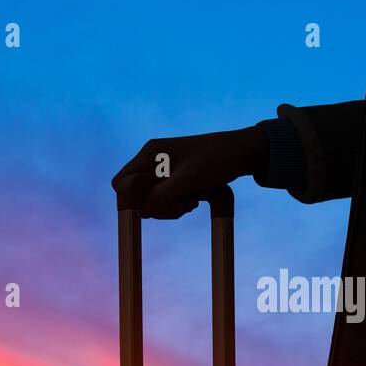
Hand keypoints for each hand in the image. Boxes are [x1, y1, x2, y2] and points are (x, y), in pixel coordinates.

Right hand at [112, 126, 267, 218]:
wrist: (243, 152)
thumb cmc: (217, 159)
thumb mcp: (189, 179)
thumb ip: (162, 196)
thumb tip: (144, 213)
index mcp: (150, 154)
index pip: (122, 183)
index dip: (131, 199)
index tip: (151, 207)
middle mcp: (153, 161)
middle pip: (137, 195)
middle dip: (155, 205)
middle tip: (179, 206)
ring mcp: (163, 170)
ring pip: (151, 200)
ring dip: (169, 207)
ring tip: (191, 202)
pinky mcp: (174, 179)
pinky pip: (164, 199)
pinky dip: (176, 204)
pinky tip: (193, 201)